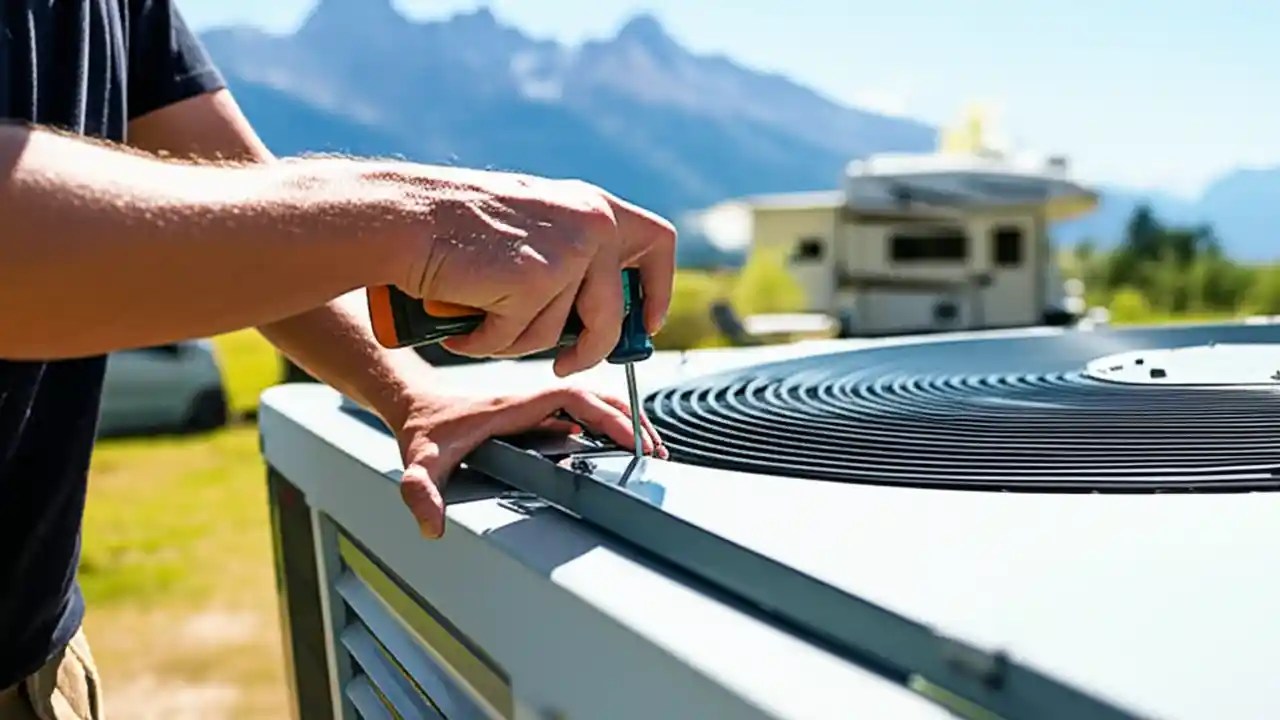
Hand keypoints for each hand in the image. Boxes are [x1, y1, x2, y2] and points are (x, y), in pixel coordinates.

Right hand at [393, 166, 675, 375]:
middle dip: (591, 349)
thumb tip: (600, 306)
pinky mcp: (535, 283)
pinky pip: (519, 339)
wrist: (405, 216)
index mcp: (594, 206)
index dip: (658, 290)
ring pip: (560, 334)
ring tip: (482, 322)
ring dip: (518, 343)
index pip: (658, 243)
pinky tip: (463, 325)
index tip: (646, 321)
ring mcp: (567, 254)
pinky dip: (487, 343)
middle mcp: (591, 224)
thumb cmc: (454, 223)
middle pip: (615, 314)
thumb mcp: (534, 221)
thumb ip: (571, 249)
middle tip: (567, 363)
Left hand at [394, 387, 666, 538]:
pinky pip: (581, 413)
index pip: (573, 399)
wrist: (413, 406)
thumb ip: (420, 492)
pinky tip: (618, 446)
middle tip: (655, 451)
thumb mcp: (418, 462)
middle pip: (594, 397)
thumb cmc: (421, 430)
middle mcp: (530, 404)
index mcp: (513, 409)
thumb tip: (432, 525)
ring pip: (591, 403)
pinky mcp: (535, 418)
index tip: (631, 440)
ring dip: (622, 419)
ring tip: (648, 449)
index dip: (606, 416)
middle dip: (628, 419)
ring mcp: (535, 410)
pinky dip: (606, 424)